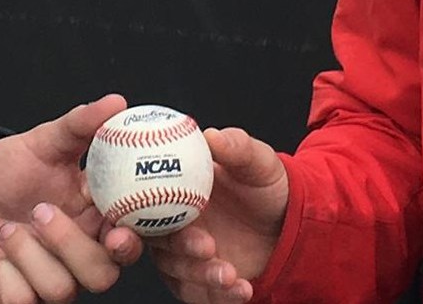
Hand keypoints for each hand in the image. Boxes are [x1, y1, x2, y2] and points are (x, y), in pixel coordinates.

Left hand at [0, 94, 141, 303]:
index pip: (128, 243)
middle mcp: (77, 259)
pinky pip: (23, 303)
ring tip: (8, 229)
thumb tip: (116, 102)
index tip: (117, 231)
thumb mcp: (43, 143)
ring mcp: (48, 283)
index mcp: (94, 223)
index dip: (129, 243)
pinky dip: (6, 275)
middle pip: (101, 276)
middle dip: (70, 246)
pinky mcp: (16, 301)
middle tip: (41, 212)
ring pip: (62, 291)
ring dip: (29, 254)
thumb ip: (80, 126)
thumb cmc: (10, 172)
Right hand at [149, 128, 289, 303]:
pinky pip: (204, 295)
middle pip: (157, 242)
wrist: (292, 226)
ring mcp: (184, 258)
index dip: (131, 216)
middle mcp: (171, 226)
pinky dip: (222, 295)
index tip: (139, 223)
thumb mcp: (258, 163)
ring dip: (202, 273)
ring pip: (179, 272)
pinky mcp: (201, 286)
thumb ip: (237, 148)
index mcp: (172, 191)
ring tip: (229, 272)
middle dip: (177, 247)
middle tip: (205, 245)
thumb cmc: (266, 188)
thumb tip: (211, 135)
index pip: (139, 203)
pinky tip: (242, 288)